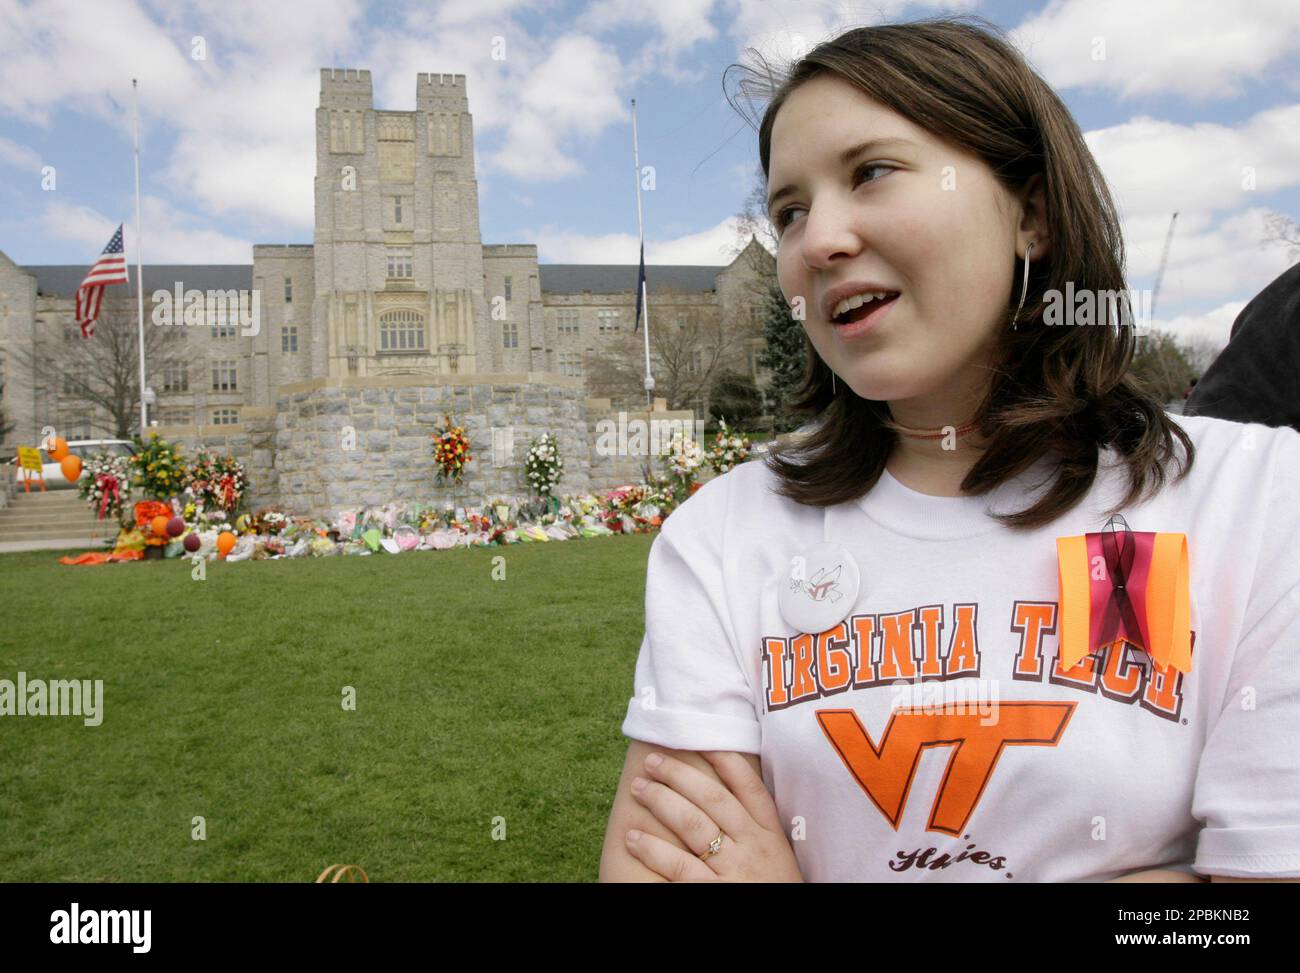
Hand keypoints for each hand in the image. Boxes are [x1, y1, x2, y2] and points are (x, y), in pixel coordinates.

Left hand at [624, 750, 803, 881]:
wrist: (792, 934)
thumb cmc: (774, 892)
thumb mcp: (778, 861)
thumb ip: (758, 835)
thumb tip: (725, 804)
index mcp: (772, 838)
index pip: (751, 788)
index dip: (725, 760)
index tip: (700, 741)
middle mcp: (754, 848)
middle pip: (714, 798)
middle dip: (680, 774)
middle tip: (653, 761)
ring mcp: (734, 870)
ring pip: (693, 824)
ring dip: (661, 801)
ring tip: (639, 789)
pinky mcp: (713, 893)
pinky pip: (678, 865)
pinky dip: (653, 849)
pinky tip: (634, 838)